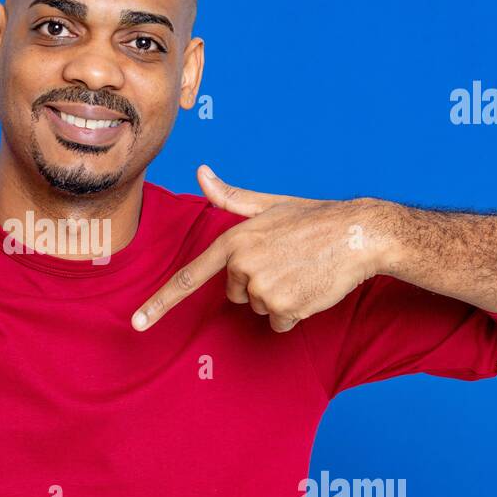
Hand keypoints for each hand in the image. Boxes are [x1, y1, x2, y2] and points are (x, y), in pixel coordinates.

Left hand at [132, 166, 393, 332]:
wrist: (359, 233)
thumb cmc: (314, 217)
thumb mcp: (268, 205)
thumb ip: (230, 197)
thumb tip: (201, 172)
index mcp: (233, 240)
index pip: (188, 278)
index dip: (159, 303)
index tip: (137, 323)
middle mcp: (243, 265)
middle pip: (235, 293)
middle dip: (256, 283)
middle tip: (286, 262)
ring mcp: (263, 288)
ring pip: (259, 308)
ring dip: (279, 297)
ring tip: (301, 271)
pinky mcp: (286, 307)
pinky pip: (279, 322)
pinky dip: (294, 312)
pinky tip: (310, 287)